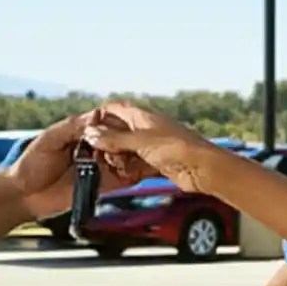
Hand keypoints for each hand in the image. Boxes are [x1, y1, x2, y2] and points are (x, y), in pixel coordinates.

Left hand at [5, 109, 149, 218]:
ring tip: (141, 154)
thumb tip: (98, 113)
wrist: (23, 196)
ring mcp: (97, 168)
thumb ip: (72, 127)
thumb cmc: (30, 164)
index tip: (131, 121)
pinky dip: (129, 176)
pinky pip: (119, 180)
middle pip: (117, 141)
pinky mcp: (100, 187)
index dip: (117, 122)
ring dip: (131, 156)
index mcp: (80, 134)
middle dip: (128, 139)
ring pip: (122, 159)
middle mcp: (92, 149)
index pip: (104, 124)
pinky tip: (137, 171)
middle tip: (139, 139)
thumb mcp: (49, 140)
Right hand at [82, 100, 221, 192]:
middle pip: (117, 131)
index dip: (98, 116)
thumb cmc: (176, 148)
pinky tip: (122, 177)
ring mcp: (151, 146)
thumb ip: (114, 139)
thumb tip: (90, 133)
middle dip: (105, 142)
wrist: (202, 168)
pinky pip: (135, 165)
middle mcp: (145, 128)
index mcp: (142, 116)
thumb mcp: (140, 141)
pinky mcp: (156, 163)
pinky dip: (128, 170)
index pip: (114, 108)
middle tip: (92, 154)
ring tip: (107, 167)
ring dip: (116, 159)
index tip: (83, 128)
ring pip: (125, 150)